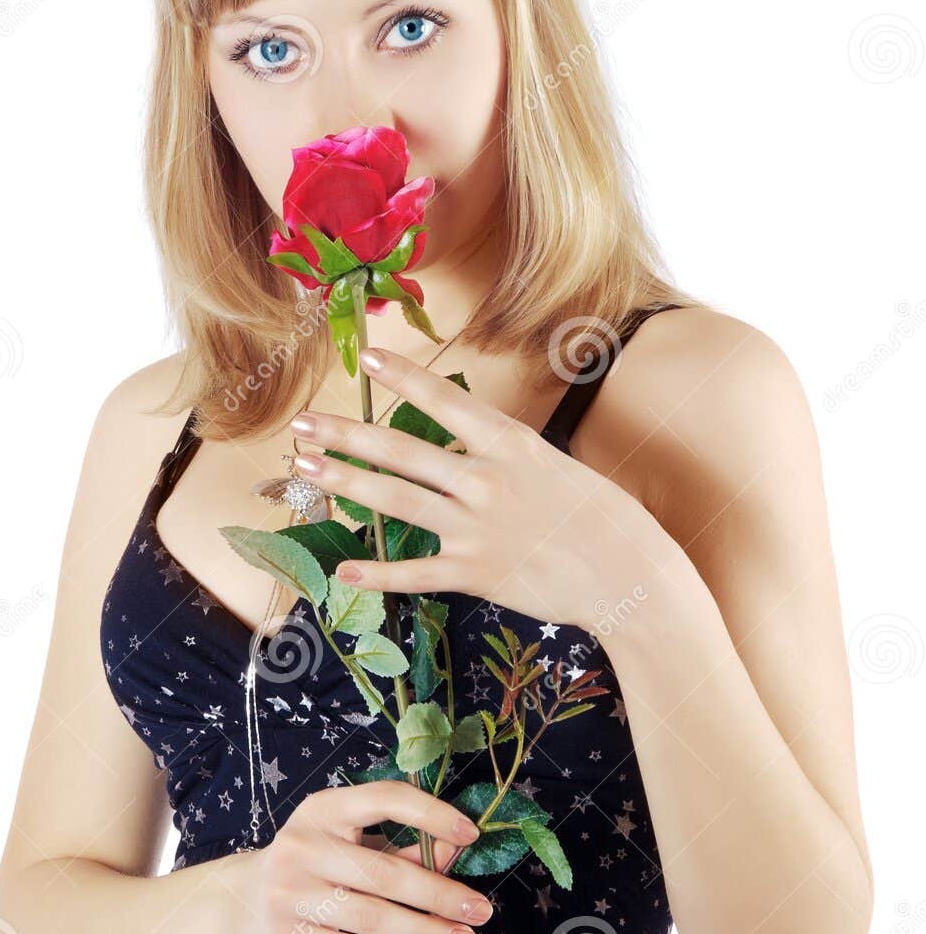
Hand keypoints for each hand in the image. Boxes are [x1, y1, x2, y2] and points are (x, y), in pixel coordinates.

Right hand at [223, 779, 494, 933]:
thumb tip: (456, 850)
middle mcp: (303, 847)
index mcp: (323, 809)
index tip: (471, 833)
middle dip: (440, 894)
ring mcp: (292, 895)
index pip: (384, 799)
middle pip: (384, 874)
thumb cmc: (315, 864)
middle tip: (481, 909)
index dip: (430, 814)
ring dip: (427, 932)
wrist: (240, 902)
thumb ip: (401, 845)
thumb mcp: (350, 840)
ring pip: (373, 919)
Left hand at [290, 345, 666, 633]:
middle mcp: (486, 480)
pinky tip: (343, 568)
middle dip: (346, 434)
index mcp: (511, 445)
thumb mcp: (557, 467)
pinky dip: (376, 573)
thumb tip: (471, 446)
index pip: (445, 400)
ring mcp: (477, 528)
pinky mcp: (476, 572)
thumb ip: (508, 456)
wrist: (632, 576)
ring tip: (305, 470)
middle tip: (301, 424)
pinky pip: (415, 572)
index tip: (366, 358)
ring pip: (396, 502)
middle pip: (402, 450)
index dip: (402, 377)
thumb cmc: (604, 518)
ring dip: (345, 484)